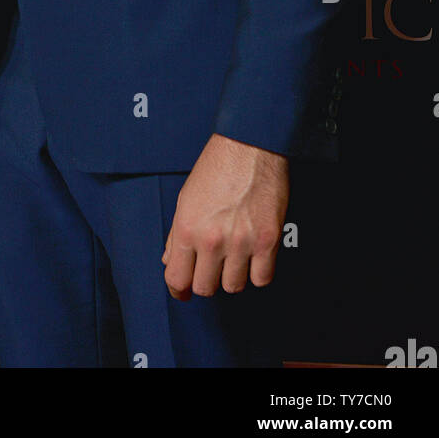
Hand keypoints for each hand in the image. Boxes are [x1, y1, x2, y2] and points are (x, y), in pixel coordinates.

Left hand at [161, 133, 288, 298]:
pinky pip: (261, 279)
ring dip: (232, 276)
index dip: (178, 290)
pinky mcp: (268, 241)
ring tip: (233, 258)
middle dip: (206, 281)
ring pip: (233, 287)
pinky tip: (253, 258)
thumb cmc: (216, 166)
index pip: (177, 278)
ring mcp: (241, 242)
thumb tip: (170, 260)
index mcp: (187, 227)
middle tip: (210, 268)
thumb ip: (176, 233)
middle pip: (205, 288)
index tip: (182, 292)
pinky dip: (257, 273)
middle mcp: (212, 239)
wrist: (250, 145)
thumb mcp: (186, 197)